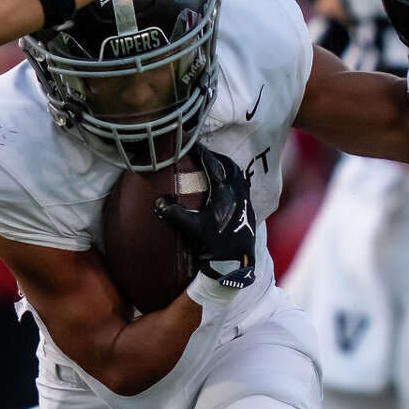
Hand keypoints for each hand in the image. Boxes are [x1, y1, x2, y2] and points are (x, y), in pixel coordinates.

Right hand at [153, 147, 256, 289]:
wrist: (237, 263)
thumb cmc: (215, 247)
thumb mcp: (193, 230)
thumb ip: (176, 215)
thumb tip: (159, 202)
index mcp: (226, 193)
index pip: (213, 165)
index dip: (201, 153)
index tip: (191, 145)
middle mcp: (239, 193)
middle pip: (229, 165)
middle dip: (215, 156)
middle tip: (202, 153)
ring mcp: (246, 200)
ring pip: (238, 174)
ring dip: (226, 167)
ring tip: (214, 166)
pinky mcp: (249, 209)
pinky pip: (242, 185)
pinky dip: (233, 179)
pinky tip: (225, 186)